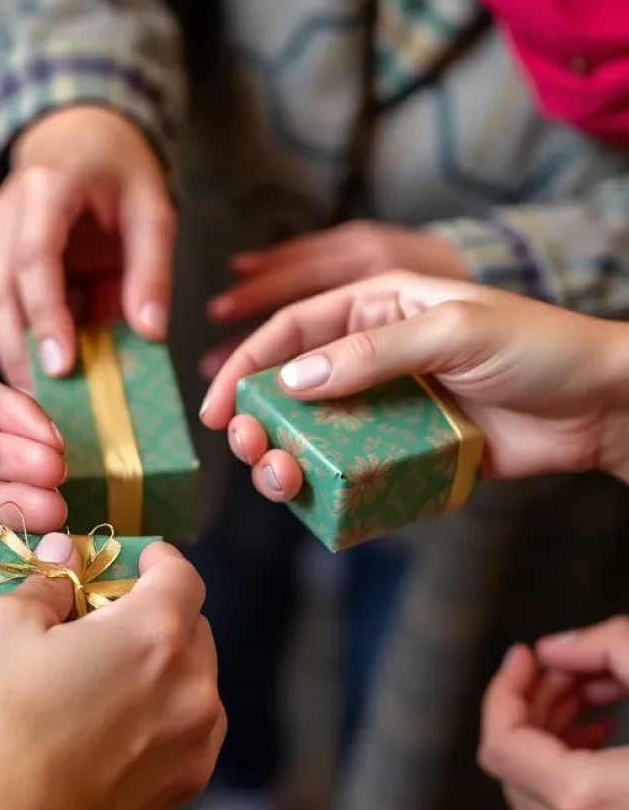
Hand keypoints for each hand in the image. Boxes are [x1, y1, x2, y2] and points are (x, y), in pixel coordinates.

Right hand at [0, 106, 174, 387]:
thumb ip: (152, 271)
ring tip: (25, 398)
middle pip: (3, 287)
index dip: (47, 315)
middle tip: (46, 401)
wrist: (82, 136)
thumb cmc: (120, 173)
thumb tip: (150, 332)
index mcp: (49, 187)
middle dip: (22, 348)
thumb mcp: (152, 211)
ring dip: (1, 349)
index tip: (61, 364)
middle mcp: (7, 209)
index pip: (37, 258)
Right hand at [0, 534, 225, 809]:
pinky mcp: (187, 786)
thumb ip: (46, 581)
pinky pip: (189, 728)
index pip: (183, 574)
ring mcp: (198, 740)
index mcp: (156, 634)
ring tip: (108, 681)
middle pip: (192, 625)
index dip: (156, 558)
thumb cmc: (1, 725)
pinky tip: (117, 728)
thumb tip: (65, 554)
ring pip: (195, 679)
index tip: (132, 560)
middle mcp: (195, 683)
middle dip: (155, 612)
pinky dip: (164, 713)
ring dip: (163, 666)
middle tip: (104, 620)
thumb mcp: (2, 628)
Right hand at [200, 272, 628, 503]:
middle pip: (291, 388)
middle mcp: (371, 357)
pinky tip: (319, 500)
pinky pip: (353, 470)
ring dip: (286, 459)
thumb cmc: (537, 347)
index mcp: (377, 309)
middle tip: (247, 448)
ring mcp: (386, 408)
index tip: (218, 408)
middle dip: (258, 420)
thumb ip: (369, 353)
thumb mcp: (452, 331)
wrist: (600, 407)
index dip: (246, 364)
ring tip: (280, 478)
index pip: (293, 330)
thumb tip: (292, 381)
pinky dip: (329, 488)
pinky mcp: (404, 452)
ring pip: (315, 434)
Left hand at [479, 619, 628, 809]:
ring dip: (549, 741)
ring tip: (592, 705)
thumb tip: (555, 649)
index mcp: (584, 800)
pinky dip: (562, 781)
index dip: (506, 691)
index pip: (500, 742)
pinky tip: (601, 749)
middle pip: (512, 764)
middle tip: (570, 674)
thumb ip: (608, 649)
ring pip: (529, 795)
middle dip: (535, 707)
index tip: (525, 657)